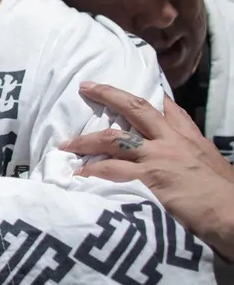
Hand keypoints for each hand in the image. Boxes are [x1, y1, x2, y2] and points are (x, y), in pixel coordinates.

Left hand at [61, 82, 233, 258]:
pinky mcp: (148, 178)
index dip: (149, 97)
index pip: (169, 110)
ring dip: (86, 140)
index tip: (128, 89)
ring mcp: (158, 158)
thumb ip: (196, 160)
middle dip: (108, 94)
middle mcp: (172, 142)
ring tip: (67, 144)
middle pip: (135, 108)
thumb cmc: (227, 198)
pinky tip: (78, 173)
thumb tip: (186, 166)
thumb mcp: (215, 168)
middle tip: (86, 86)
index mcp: (191, 139)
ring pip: (113, 138)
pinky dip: (92, 171)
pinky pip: (111, 170)